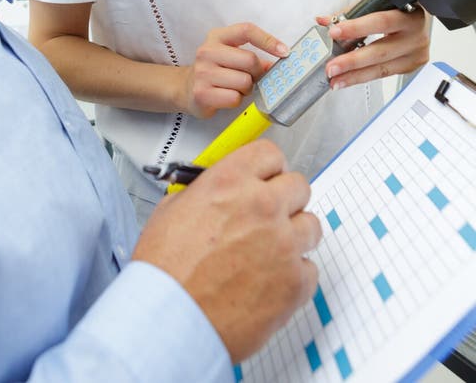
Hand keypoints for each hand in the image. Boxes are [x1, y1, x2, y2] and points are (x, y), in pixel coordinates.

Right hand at [132, 140, 320, 362]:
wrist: (171, 320)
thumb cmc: (165, 272)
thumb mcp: (172, 209)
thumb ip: (205, 191)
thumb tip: (220, 188)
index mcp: (230, 182)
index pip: (270, 154)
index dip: (268, 168)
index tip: (268, 178)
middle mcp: (262, 206)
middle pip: (298, 185)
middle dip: (284, 199)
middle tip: (268, 216)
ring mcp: (283, 244)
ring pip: (310, 225)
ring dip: (293, 235)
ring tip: (268, 253)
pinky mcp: (295, 282)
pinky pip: (309, 268)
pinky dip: (292, 275)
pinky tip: (267, 282)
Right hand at [181, 23, 288, 117]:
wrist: (185, 88)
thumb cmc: (215, 70)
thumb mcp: (230, 55)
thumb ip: (252, 56)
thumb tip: (280, 62)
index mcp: (217, 37)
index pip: (246, 30)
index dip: (268, 40)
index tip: (285, 52)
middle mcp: (207, 51)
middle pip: (250, 60)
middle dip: (257, 72)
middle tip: (253, 78)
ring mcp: (203, 73)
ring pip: (244, 81)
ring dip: (246, 88)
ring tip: (236, 87)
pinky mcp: (202, 93)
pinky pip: (234, 98)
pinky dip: (237, 100)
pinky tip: (227, 96)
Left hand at [316, 7, 429, 88]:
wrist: (414, 17)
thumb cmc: (395, 7)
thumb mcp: (376, 2)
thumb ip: (350, 12)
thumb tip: (323, 22)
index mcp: (408, 14)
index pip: (381, 21)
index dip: (356, 28)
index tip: (334, 32)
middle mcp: (415, 34)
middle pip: (380, 51)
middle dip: (352, 61)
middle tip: (331, 67)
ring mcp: (415, 53)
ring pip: (381, 68)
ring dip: (354, 76)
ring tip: (335, 79)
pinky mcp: (410, 66)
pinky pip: (383, 74)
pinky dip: (363, 77)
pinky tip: (348, 79)